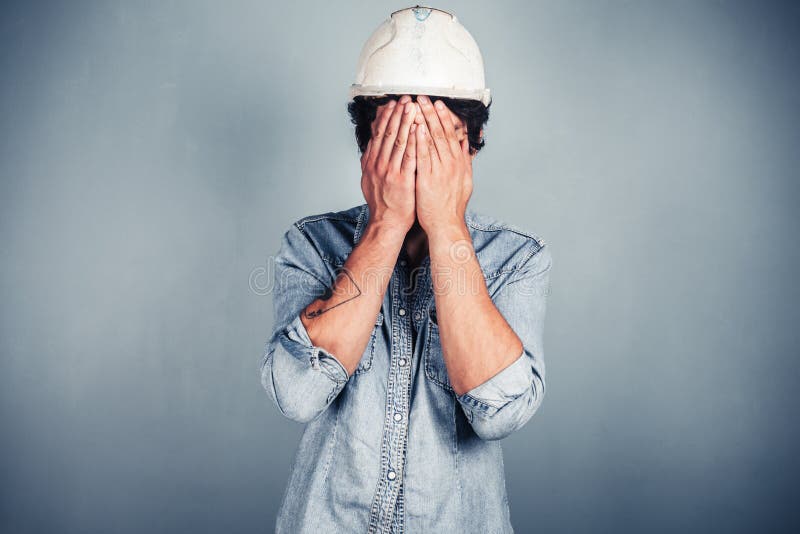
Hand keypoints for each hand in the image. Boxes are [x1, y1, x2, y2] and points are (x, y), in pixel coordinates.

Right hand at [360, 95, 418, 234]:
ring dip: (406, 122)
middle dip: (397, 114)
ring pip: (399, 141)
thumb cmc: (383, 201)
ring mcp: (390, 172)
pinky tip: (419, 129)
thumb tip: (372, 141)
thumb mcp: (370, 177)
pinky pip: (410, 156)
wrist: (387, 223)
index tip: (393, 103)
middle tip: (405, 98)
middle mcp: (379, 164)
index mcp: (371, 162)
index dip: (386, 117)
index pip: (378, 134)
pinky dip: (414, 141)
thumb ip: (372, 158)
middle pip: (389, 133)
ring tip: (413, 107)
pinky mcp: (403, 180)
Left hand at [413, 94, 472, 234]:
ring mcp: (440, 170)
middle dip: (433, 113)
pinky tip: (415, 126)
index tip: (439, 104)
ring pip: (432, 139)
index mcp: (459, 163)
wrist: (446, 225)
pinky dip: (420, 139)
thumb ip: (464, 162)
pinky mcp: (428, 178)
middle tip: (425, 97)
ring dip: (425, 120)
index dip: (445, 118)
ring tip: (418, 105)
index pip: (452, 135)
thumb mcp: (464, 181)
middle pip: (442, 132)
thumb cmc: (450, 206)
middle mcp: (451, 163)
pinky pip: (423, 154)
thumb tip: (465, 146)